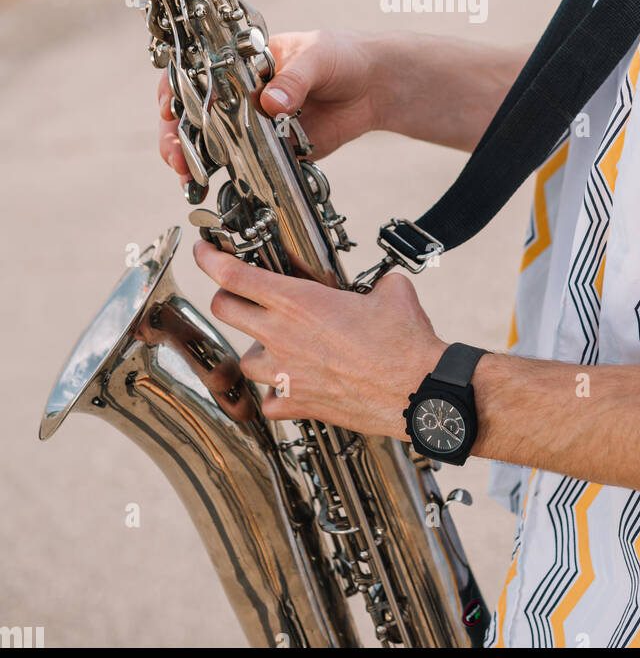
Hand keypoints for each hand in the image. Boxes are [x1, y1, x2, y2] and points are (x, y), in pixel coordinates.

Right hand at [157, 29, 384, 185]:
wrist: (373, 87)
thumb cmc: (340, 57)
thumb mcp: (316, 57)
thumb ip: (294, 79)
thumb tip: (271, 102)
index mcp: (242, 62)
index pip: (196, 72)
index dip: (175, 89)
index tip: (169, 107)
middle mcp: (239, 94)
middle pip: (193, 113)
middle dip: (176, 133)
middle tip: (174, 152)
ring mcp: (252, 124)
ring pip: (211, 143)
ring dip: (191, 159)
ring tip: (184, 173)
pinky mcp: (271, 150)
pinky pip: (243, 165)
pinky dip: (225, 178)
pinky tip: (209, 190)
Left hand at [193, 239, 446, 436]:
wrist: (418, 391)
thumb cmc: (405, 341)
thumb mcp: (391, 291)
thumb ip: (373, 284)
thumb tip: (378, 286)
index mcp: (298, 301)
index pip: (234, 274)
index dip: (210, 259)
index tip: (203, 252)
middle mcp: (282, 335)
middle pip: (224, 310)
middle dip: (226, 298)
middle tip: (238, 295)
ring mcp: (285, 373)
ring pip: (245, 358)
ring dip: (257, 348)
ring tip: (279, 346)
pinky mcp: (297, 404)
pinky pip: (269, 400)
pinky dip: (277, 392)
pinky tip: (293, 385)